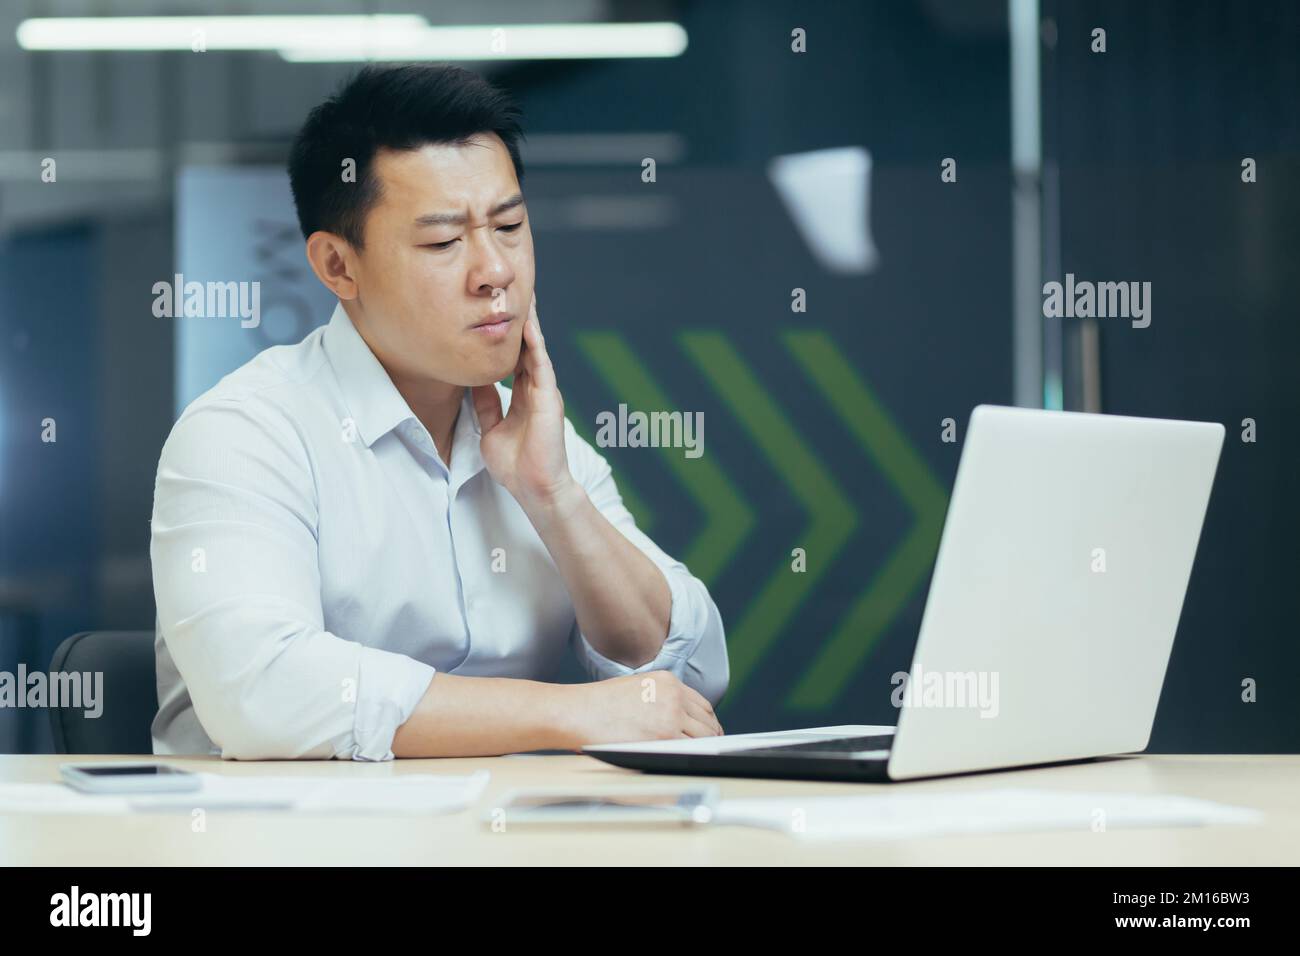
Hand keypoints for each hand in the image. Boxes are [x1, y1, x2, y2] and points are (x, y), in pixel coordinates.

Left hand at [472, 293, 573, 509]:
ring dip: (529, 323)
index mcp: (522, 397)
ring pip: (535, 349)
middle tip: (510, 292)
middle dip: (518, 321)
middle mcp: (534, 390)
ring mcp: (543, 392)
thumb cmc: (516, 465)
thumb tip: (473, 385)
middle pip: (526, 347)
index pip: (513, 359)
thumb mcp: (490, 429)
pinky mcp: (548, 397)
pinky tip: (528, 324)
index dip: (505, 338)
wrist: (534, 487)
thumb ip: (486, 406)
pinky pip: (540, 364)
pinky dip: (534, 343)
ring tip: (523, 295)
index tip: (494, 315)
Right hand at [559, 671, 723, 747]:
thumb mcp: (638, 687)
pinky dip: (692, 756)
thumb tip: (679, 720)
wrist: (578, 711)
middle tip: (708, 750)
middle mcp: (673, 695)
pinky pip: (689, 750)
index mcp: (668, 681)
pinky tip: (687, 761)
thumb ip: (662, 698)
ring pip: (703, 737)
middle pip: (707, 721)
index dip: (708, 722)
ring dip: (703, 749)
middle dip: (710, 737)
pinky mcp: (663, 736)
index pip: (703, 704)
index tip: (707, 732)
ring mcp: (670, 715)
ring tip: (697, 758)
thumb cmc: (599, 704)